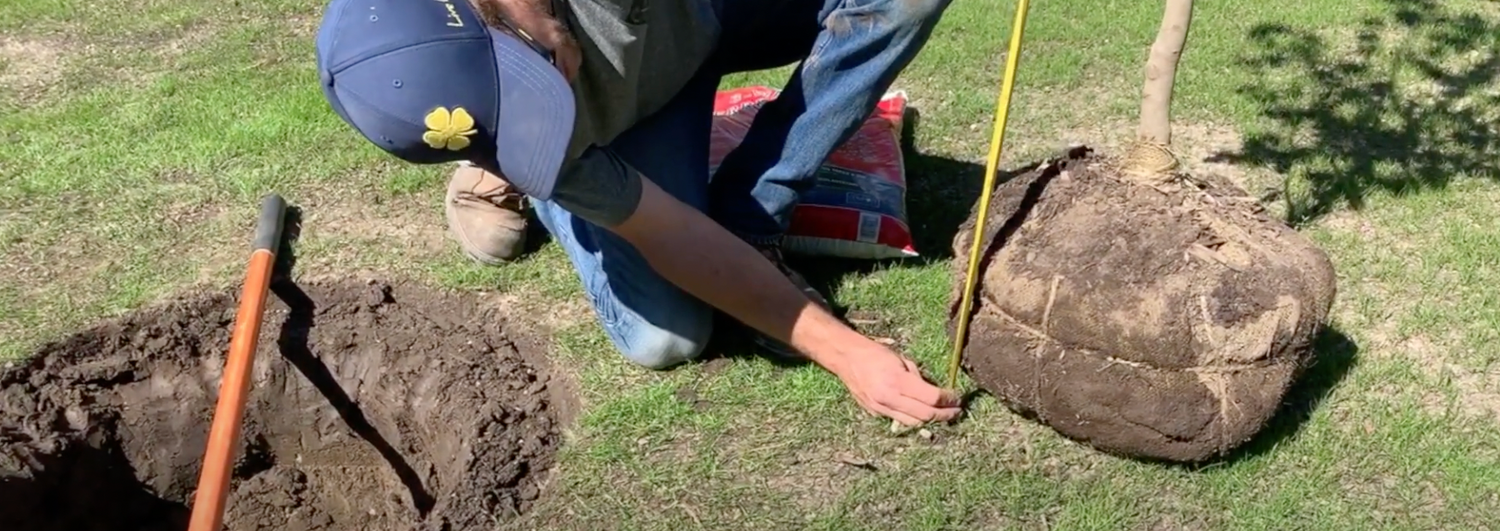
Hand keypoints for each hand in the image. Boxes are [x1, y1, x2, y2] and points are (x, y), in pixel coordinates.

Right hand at [833, 338, 961, 426]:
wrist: (846, 358)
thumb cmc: (875, 353)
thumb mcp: (902, 359)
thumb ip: (918, 377)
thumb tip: (935, 391)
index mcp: (898, 381)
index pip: (932, 398)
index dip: (949, 400)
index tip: (957, 398)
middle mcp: (889, 398)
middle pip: (925, 416)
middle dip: (945, 415)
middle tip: (956, 410)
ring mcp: (881, 408)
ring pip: (913, 423)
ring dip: (930, 420)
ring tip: (941, 413)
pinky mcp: (875, 412)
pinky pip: (899, 419)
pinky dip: (913, 417)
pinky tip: (919, 410)